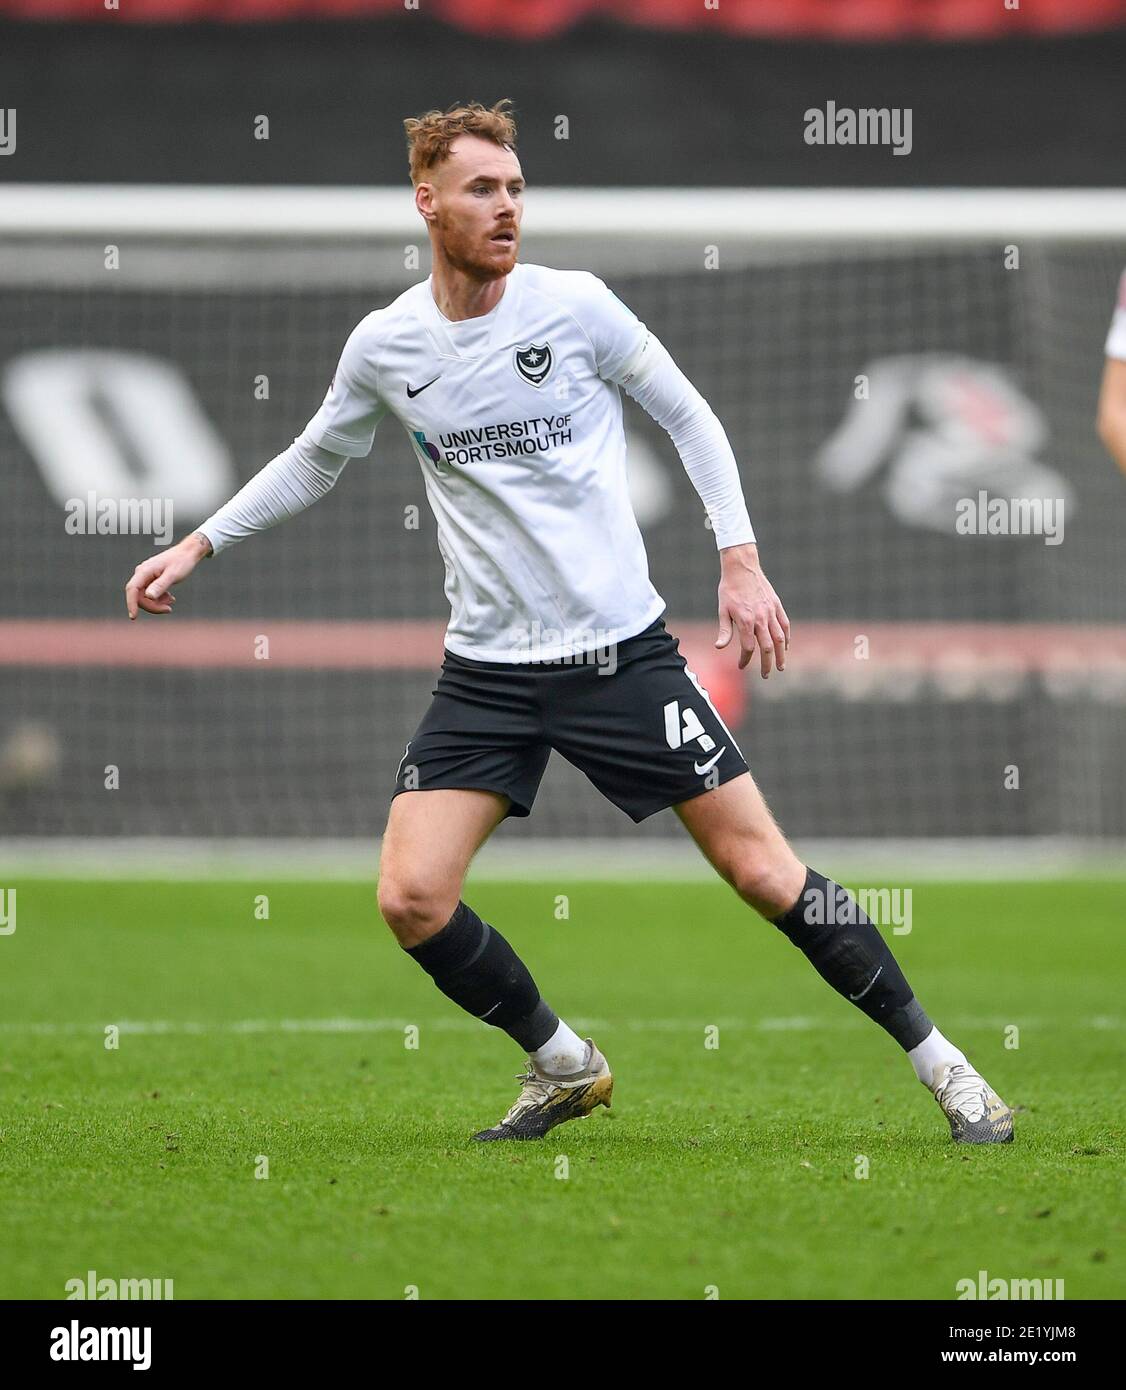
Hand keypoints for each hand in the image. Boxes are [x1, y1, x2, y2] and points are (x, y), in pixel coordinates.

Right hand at [125, 532, 211, 618]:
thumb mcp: (173, 575)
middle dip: (152, 606)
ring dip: (157, 603)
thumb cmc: (181, 562)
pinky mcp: (151, 579)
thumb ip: (160, 585)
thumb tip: (148, 596)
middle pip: (139, 596)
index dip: (131, 603)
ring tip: (172, 601)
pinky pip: (150, 594)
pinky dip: (159, 599)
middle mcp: (142, 573)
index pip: (132, 589)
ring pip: (145, 597)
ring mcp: (146, 576)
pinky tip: (170, 598)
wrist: (187, 553)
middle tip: (169, 609)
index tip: (134, 617)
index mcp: (144, 570)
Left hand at [715, 542, 790, 677]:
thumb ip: (725, 630)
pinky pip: (785, 625)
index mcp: (746, 621)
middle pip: (767, 647)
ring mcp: (771, 612)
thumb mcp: (723, 610)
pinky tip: (785, 646)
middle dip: (767, 664)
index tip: (741, 666)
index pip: (748, 648)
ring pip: (780, 638)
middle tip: (766, 675)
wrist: (742, 568)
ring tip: (781, 667)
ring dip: (781, 654)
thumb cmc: (729, 590)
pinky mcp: (777, 605)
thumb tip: (719, 647)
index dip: (745, 659)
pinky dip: (786, 637)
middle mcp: (760, 618)